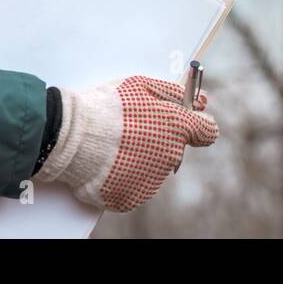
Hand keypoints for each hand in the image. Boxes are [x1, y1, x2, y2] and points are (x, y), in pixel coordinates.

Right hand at [35, 75, 216, 212]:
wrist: (74, 136)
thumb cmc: (108, 106)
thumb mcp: (142, 84)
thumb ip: (175, 92)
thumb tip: (201, 102)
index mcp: (179, 128)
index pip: (208, 132)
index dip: (197, 125)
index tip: (186, 123)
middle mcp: (171, 157)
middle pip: (175, 150)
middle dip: (160, 139)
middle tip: (132, 130)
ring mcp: (152, 181)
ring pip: (154, 168)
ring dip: (140, 158)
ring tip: (114, 145)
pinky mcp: (133, 198)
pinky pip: (134, 186)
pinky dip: (124, 176)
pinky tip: (109, 162)